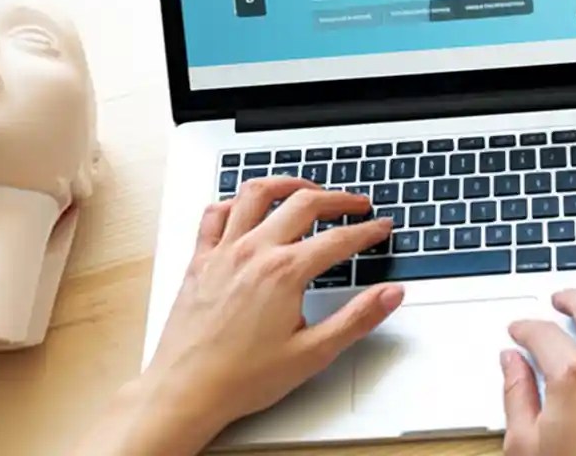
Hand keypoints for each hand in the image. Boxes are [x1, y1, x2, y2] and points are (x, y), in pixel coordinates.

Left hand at [76, 177, 401, 455]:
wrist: (185, 391)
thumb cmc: (242, 378)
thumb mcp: (313, 353)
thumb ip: (357, 319)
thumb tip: (390, 295)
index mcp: (285, 272)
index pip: (339, 239)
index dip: (368, 230)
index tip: (382, 227)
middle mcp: (254, 252)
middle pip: (304, 203)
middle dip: (338, 199)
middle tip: (357, 205)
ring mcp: (223, 252)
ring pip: (257, 194)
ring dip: (288, 183)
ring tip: (308, 189)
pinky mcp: (200, 260)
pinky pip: (215, 214)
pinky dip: (235, 202)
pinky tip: (248, 208)